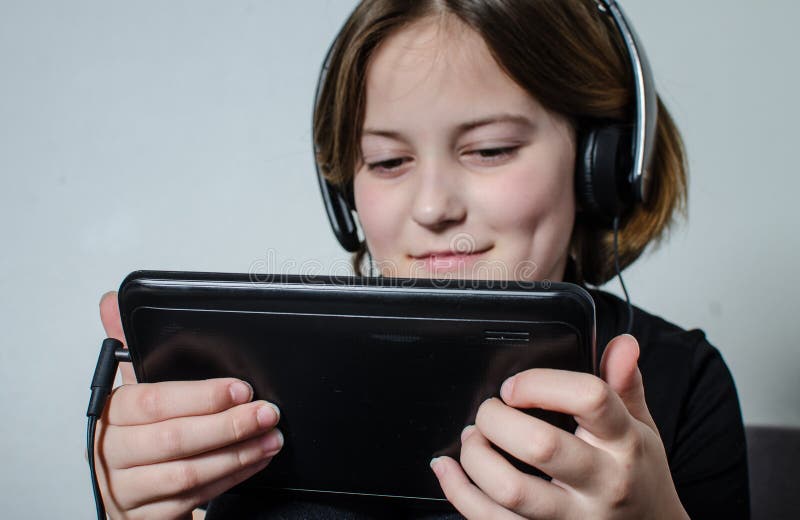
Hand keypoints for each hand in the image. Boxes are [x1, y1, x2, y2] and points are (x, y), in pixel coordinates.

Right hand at [94, 292, 283, 518]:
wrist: (126, 491)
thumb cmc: (135, 433)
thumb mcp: (134, 388)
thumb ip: (130, 345)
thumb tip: (111, 302)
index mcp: (110, 414)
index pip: (154, 401)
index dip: (201, 395)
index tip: (240, 389)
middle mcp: (113, 453)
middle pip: (174, 438)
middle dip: (229, 425)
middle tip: (266, 413)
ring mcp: (128, 489)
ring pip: (188, 473)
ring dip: (238, 454)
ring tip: (270, 437)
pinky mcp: (147, 517)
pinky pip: (194, 498)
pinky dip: (231, 479)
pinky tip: (256, 460)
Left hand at [430, 334, 688, 518]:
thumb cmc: (638, 475)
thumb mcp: (641, 427)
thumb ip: (624, 384)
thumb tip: (623, 342)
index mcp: (624, 443)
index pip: (590, 398)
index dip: (541, 383)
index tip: (513, 386)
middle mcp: (602, 483)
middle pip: (541, 445)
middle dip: (497, 420)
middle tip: (487, 412)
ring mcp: (573, 517)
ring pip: (511, 490)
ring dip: (476, 457)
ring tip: (472, 439)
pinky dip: (460, 493)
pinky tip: (448, 470)